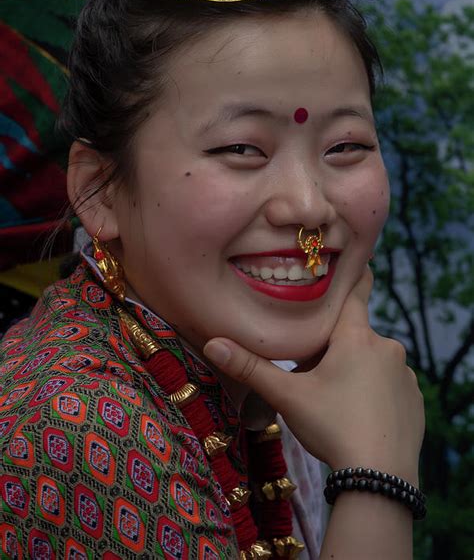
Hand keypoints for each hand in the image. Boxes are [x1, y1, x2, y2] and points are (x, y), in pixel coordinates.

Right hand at [204, 268, 424, 483]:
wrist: (380, 478)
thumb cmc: (332, 426)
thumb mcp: (288, 396)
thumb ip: (250, 367)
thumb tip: (211, 343)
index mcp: (356, 337)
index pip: (356, 293)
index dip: (354, 276)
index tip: (358, 260)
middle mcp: (386, 347)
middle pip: (354, 335)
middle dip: (335, 346)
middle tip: (313, 371)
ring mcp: (405, 374)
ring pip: (372, 360)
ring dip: (354, 370)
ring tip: (335, 400)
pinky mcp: (415, 400)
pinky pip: (390, 384)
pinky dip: (375, 391)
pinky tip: (360, 414)